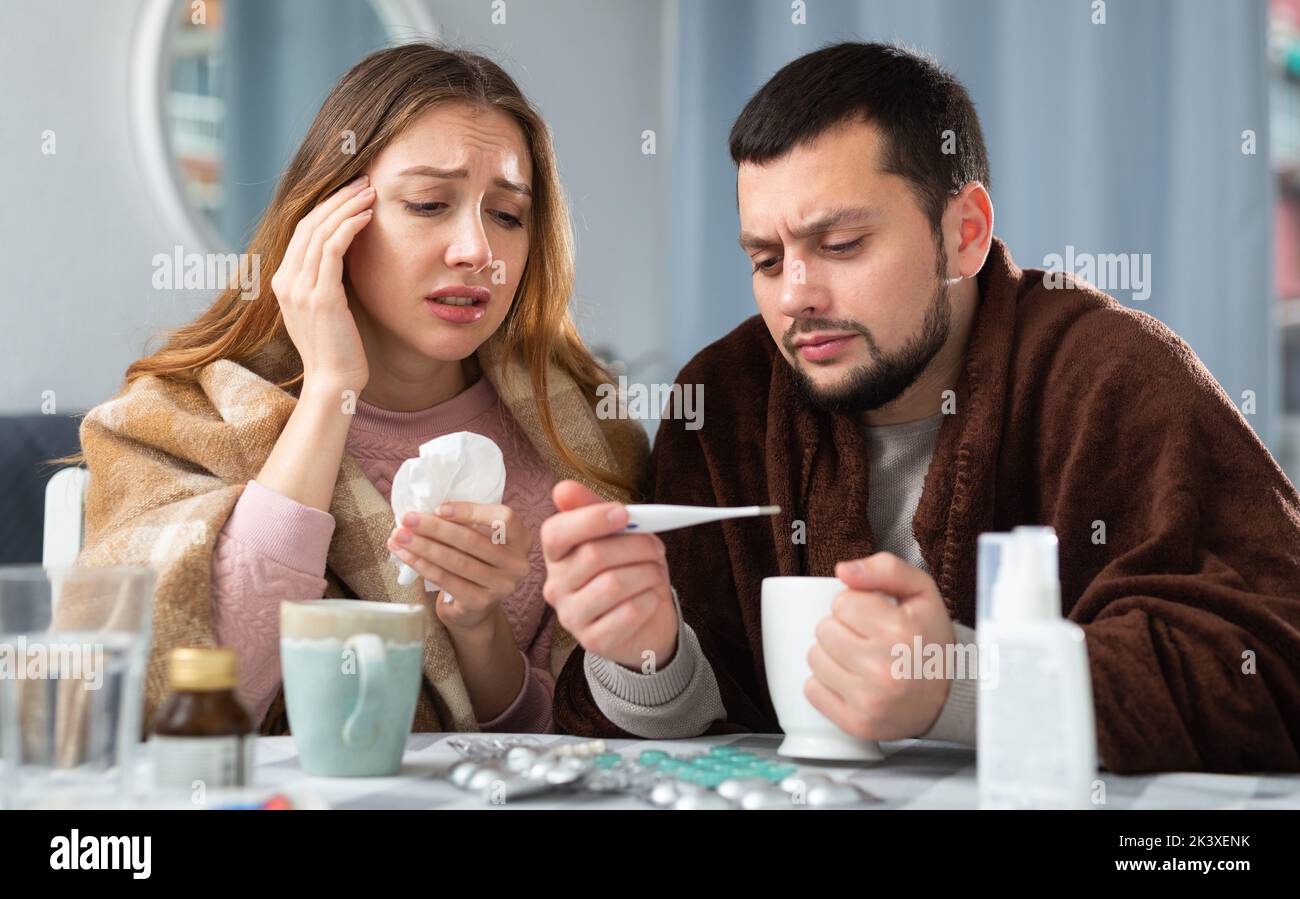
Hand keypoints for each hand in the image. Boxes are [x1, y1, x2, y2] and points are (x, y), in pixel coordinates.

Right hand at [269, 174, 374, 393]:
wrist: (334, 383)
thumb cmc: (338, 349)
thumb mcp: (325, 308)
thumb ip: (326, 281)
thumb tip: (346, 254)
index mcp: (283, 281)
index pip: (302, 231)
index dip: (326, 206)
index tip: (351, 191)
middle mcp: (285, 281)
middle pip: (308, 224)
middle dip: (337, 198)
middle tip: (364, 181)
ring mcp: (300, 289)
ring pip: (320, 232)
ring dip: (347, 207)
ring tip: (371, 192)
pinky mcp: (320, 297)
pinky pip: (332, 250)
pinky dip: (349, 227)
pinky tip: (368, 216)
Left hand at [387, 502, 531, 633]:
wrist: (475, 607)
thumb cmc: (474, 561)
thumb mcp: (481, 538)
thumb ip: (467, 523)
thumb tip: (426, 508)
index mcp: (521, 539)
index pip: (503, 518)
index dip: (471, 511)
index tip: (438, 508)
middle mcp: (517, 563)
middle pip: (473, 540)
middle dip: (435, 528)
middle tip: (407, 519)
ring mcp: (501, 585)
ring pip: (456, 561)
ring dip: (423, 546)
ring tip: (399, 536)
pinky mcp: (481, 602)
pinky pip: (446, 580)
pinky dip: (422, 565)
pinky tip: (405, 556)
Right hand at [540, 481, 677, 671]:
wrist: (647, 623)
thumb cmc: (629, 571)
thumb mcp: (617, 536)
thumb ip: (594, 510)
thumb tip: (564, 489)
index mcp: (557, 555)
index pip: (555, 532)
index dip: (590, 519)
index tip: (624, 513)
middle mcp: (556, 586)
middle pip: (593, 555)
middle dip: (636, 546)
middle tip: (656, 547)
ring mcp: (571, 616)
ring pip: (613, 583)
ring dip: (647, 573)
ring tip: (656, 573)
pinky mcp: (592, 641)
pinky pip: (628, 612)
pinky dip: (649, 600)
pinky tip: (651, 599)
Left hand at [805, 552, 957, 740]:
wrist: (950, 696)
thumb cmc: (931, 640)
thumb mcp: (922, 592)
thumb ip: (885, 568)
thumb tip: (842, 570)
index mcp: (899, 631)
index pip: (841, 603)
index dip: (855, 606)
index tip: (873, 617)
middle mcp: (883, 668)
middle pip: (824, 630)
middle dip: (841, 629)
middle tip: (866, 639)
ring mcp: (869, 699)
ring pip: (814, 658)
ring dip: (831, 655)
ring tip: (858, 659)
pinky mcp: (857, 723)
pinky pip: (812, 691)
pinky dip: (826, 684)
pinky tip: (851, 681)